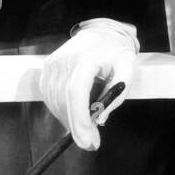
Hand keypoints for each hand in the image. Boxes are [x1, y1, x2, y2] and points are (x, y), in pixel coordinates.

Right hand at [39, 19, 138, 150]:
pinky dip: (62, 111)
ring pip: (55, 103)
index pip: (76, 91)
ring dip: (69, 120)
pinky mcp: (46, 70)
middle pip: (64, 101)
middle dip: (77, 126)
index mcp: (86, 57)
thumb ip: (118, 92)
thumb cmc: (116, 50)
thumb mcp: (128, 66)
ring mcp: (52, 65)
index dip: (79, 118)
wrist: (101, 32)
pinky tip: (75, 113)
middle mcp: (64, 61)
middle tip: (91, 142)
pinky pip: (50, 98)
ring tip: (86, 126)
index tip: (87, 139)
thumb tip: (100, 118)